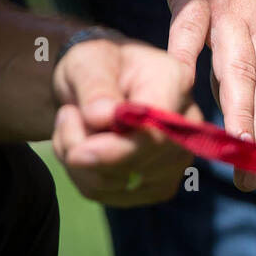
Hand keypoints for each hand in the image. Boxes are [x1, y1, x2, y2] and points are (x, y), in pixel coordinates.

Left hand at [51, 36, 200, 206]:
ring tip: (74, 128)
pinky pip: (112, 195)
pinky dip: (85, 177)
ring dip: (78, 163)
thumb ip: (95, 86)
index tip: (78, 151)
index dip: (117, 150)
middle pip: (137, 164)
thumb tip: (102, 117)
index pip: (157, 134)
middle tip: (67, 116)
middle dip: (85, 150)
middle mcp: (188, 125)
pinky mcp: (161, 183)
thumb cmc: (99, 64)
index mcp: (175, 82)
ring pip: (117, 183)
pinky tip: (86, 148)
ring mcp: (179, 158)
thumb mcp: (88, 61)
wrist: (105, 80)